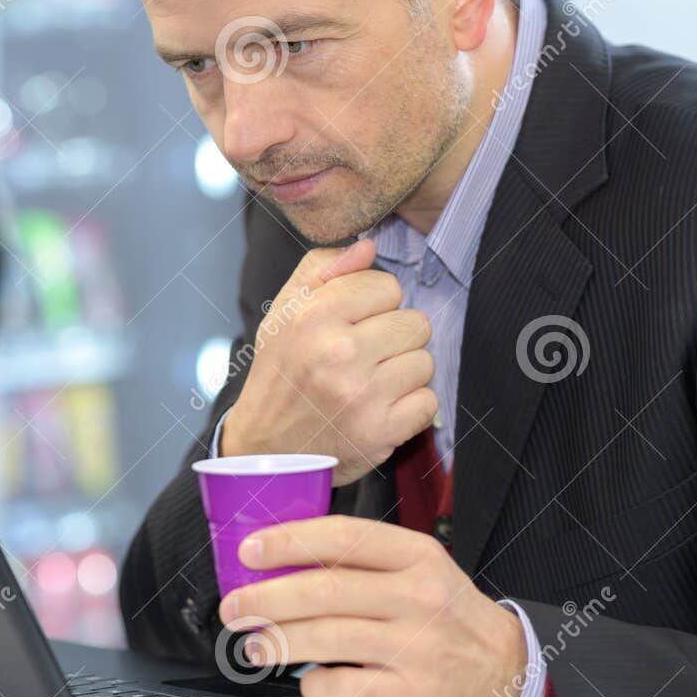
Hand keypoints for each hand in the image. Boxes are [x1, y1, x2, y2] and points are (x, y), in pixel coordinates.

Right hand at [219, 237, 437, 484]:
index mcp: (314, 317)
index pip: (387, 287)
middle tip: (366, 355)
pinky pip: (428, 401)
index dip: (374, 304)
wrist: (267, 450)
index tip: (354, 323)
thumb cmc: (279, 374)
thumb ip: (321, 270)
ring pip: (425, 361)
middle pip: (414, 323)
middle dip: (394, 336)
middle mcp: (338, 353)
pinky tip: (381, 407)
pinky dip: (410, 406)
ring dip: (403, 371)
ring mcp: (362, 395)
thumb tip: (368, 246)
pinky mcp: (380, 431)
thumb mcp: (282, 313)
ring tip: (372, 381)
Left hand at [219, 515, 528, 696]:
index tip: (250, 551)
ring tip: (254, 644)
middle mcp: (420, 598)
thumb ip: (363, 559)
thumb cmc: (446, 615)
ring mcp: (417, 649)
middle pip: (326, 591)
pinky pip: (343, 690)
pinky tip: (307, 680)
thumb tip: (282, 559)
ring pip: (327, 639)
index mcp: (417, 556)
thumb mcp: (419, 569)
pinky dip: (314, 685)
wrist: (503, 670)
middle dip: (268, 598)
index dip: (289, 541)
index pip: (345, 537)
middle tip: (235, 606)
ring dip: (278, 642)